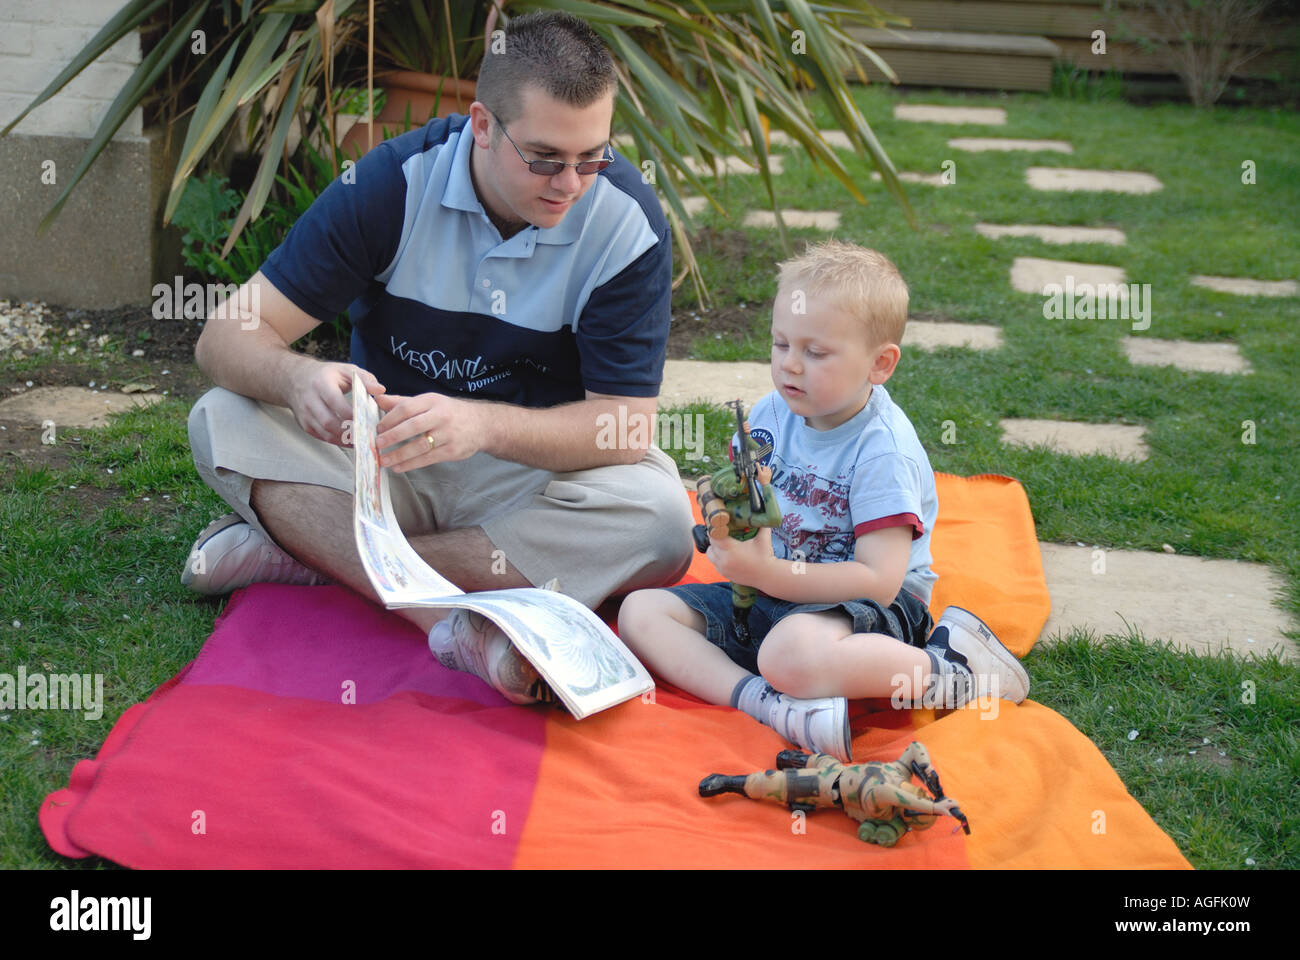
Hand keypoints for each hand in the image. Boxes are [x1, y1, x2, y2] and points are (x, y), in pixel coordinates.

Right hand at [288, 361, 385, 445]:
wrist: (296, 378)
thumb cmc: (326, 375)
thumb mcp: (345, 370)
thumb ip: (364, 379)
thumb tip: (380, 390)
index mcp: (321, 384)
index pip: (335, 402)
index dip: (351, 414)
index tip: (367, 421)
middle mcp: (310, 400)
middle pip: (328, 421)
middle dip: (348, 431)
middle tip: (366, 436)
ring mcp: (305, 414)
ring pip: (325, 432)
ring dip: (344, 440)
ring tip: (361, 442)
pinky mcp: (304, 424)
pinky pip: (321, 437)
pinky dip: (337, 441)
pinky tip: (350, 441)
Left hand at [374, 391, 489, 469]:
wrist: (481, 424)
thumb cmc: (449, 412)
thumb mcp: (429, 402)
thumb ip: (402, 402)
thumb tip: (377, 400)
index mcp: (432, 401)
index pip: (407, 408)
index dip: (390, 418)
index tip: (378, 428)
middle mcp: (441, 416)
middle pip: (413, 426)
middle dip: (393, 436)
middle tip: (377, 444)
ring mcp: (448, 434)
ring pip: (420, 445)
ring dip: (400, 454)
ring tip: (384, 460)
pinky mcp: (452, 451)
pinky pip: (428, 459)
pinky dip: (411, 464)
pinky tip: (399, 467)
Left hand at [706, 526, 775, 587]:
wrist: (768, 576)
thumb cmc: (765, 556)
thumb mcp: (763, 537)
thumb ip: (760, 523)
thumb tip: (760, 510)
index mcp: (731, 549)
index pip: (714, 536)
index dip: (715, 529)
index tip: (719, 525)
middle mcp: (724, 560)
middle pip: (710, 544)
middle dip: (715, 538)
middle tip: (723, 533)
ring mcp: (723, 568)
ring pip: (710, 554)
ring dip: (715, 548)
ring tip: (724, 544)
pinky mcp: (725, 574)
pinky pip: (715, 563)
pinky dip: (718, 558)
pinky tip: (728, 554)